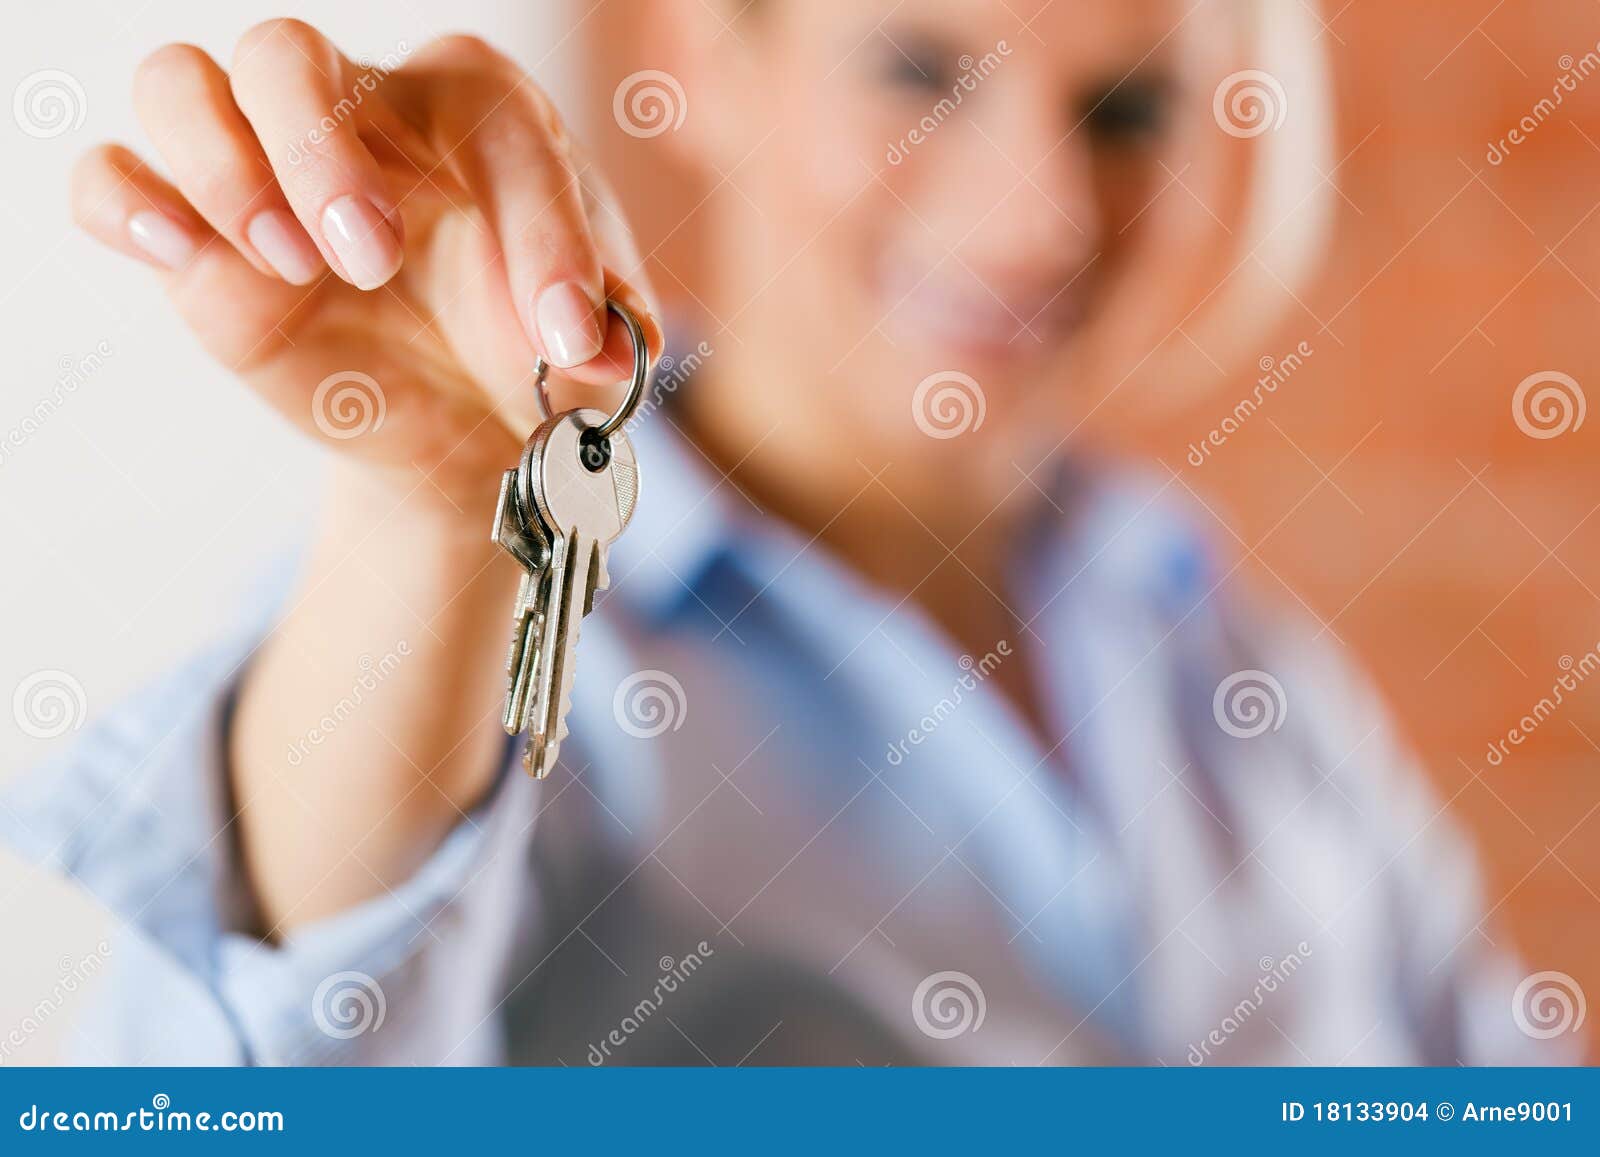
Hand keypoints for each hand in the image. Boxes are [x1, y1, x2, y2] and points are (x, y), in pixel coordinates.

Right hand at [66, 22, 664, 930]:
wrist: (468, 428)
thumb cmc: (530, 358)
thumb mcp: (590, 355)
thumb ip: (611, 338)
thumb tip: (608, 351)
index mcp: (476, 121)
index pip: (490, 121)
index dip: (538, 227)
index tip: (567, 336)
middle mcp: (360, 122)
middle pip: (290, 55)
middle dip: (321, 151)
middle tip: (373, 259)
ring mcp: (267, 177)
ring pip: (184, 83)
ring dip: (221, 165)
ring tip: (290, 263)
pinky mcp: (201, 248)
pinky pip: (115, 178)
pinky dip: (128, 203)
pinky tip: (180, 254)